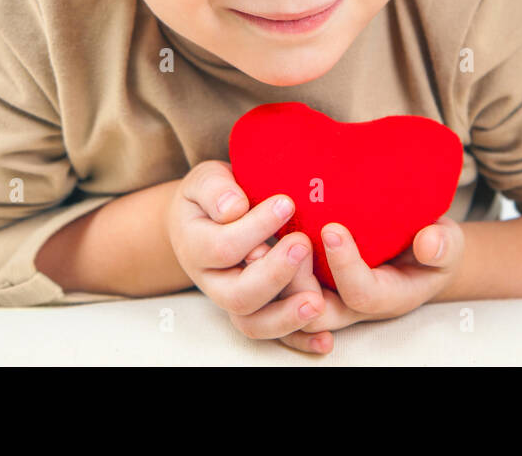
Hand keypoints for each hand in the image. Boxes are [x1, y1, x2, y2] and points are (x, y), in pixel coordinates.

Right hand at [165, 161, 328, 348]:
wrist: (206, 220)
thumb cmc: (214, 195)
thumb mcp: (206, 180)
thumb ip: (216, 189)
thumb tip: (233, 208)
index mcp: (196, 247)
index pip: (223, 247)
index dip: (255, 228)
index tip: (286, 203)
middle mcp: (214, 282)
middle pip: (238, 295)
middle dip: (273, 274)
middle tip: (303, 245)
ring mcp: (236, 301)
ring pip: (254, 323)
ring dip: (287, 316)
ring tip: (316, 301)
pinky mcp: (259, 311)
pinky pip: (276, 336)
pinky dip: (300, 340)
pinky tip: (326, 340)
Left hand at [245, 216, 465, 353]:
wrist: (416, 250)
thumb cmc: (430, 243)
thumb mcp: (448, 242)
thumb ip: (443, 244)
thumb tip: (430, 243)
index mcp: (389, 296)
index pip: (364, 294)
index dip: (346, 266)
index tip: (332, 228)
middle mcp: (353, 307)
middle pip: (316, 313)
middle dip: (295, 283)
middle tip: (280, 243)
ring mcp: (327, 299)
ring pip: (288, 310)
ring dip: (271, 283)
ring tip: (257, 245)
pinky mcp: (307, 286)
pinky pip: (276, 297)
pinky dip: (262, 278)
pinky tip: (250, 245)